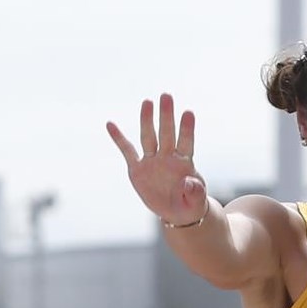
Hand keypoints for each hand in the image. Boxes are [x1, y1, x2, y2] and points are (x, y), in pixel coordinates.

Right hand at [104, 94, 206, 225]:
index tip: (188, 112)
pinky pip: (127, 151)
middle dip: (166, 116)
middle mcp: (168, 157)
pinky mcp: (138, 169)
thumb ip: (195, 191)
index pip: (186, 142)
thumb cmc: (190, 203)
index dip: (187, 129)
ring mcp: (152, 161)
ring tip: (147, 102)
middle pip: (166, 134)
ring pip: (149, 137)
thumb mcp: (196, 201)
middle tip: (166, 95)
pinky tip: (110, 123)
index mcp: (185, 163)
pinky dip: (119, 138)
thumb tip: (189, 182)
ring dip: (147, 120)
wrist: (177, 212)